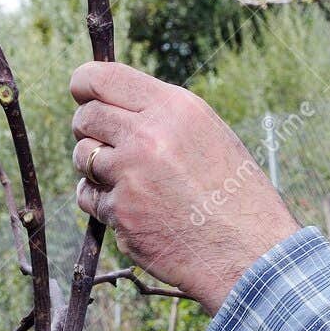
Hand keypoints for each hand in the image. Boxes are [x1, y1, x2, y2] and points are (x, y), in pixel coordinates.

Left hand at [70, 61, 299, 313]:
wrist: (248, 251)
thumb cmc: (234, 193)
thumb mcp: (207, 134)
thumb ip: (162, 117)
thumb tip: (115, 107)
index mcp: (172, 109)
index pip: (102, 79)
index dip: (83, 84)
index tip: (81, 93)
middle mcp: (146, 138)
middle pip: (85, 118)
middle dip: (87, 128)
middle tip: (102, 141)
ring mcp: (129, 178)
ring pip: (83, 158)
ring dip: (93, 167)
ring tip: (125, 178)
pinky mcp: (120, 215)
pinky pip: (89, 198)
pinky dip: (101, 202)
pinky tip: (130, 208)